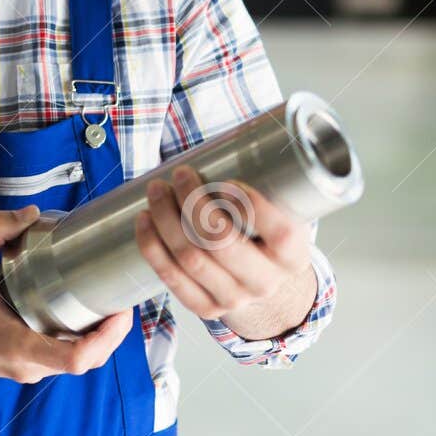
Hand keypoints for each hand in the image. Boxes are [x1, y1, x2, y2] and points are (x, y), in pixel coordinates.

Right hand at [0, 205, 133, 384]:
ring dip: (97, 337)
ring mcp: (25, 371)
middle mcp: (25, 365)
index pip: (77, 358)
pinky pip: (61, 359)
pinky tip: (82, 314)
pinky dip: (79, 340)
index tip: (119, 311)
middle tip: (120, 300)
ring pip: (77, 362)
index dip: (108, 337)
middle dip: (111, 333)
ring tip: (106, 303)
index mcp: (16, 344)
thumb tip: (31, 212)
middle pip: (87, 360)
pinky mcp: (24, 368)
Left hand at [134, 166, 315, 332]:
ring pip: (190, 258)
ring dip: (165, 219)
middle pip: (221, 241)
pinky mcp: (205, 308)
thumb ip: (265, 180)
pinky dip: (151, 246)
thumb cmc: (266, 235)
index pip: (276, 228)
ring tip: (155, 190)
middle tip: (179, 174)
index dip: (247, 201)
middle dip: (192, 202)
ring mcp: (234, 299)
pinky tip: (142, 221)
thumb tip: (241, 127)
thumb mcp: (281, 210)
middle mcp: (266, 281)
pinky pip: (170, 278)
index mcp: (293, 255)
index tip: (224, 178)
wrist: (267, 285)